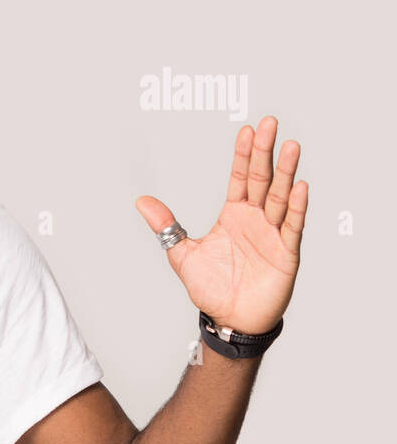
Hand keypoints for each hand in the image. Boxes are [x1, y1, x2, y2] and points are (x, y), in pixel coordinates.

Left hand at [135, 115, 307, 335]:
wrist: (229, 320)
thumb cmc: (211, 288)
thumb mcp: (182, 253)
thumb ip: (166, 226)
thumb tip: (142, 200)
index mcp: (234, 215)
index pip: (240, 177)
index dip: (243, 154)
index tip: (246, 130)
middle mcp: (255, 219)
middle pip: (262, 179)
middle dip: (265, 152)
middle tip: (269, 123)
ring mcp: (272, 234)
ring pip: (280, 197)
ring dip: (285, 172)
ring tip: (290, 145)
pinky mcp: (286, 253)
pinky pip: (292, 227)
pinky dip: (296, 207)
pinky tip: (300, 186)